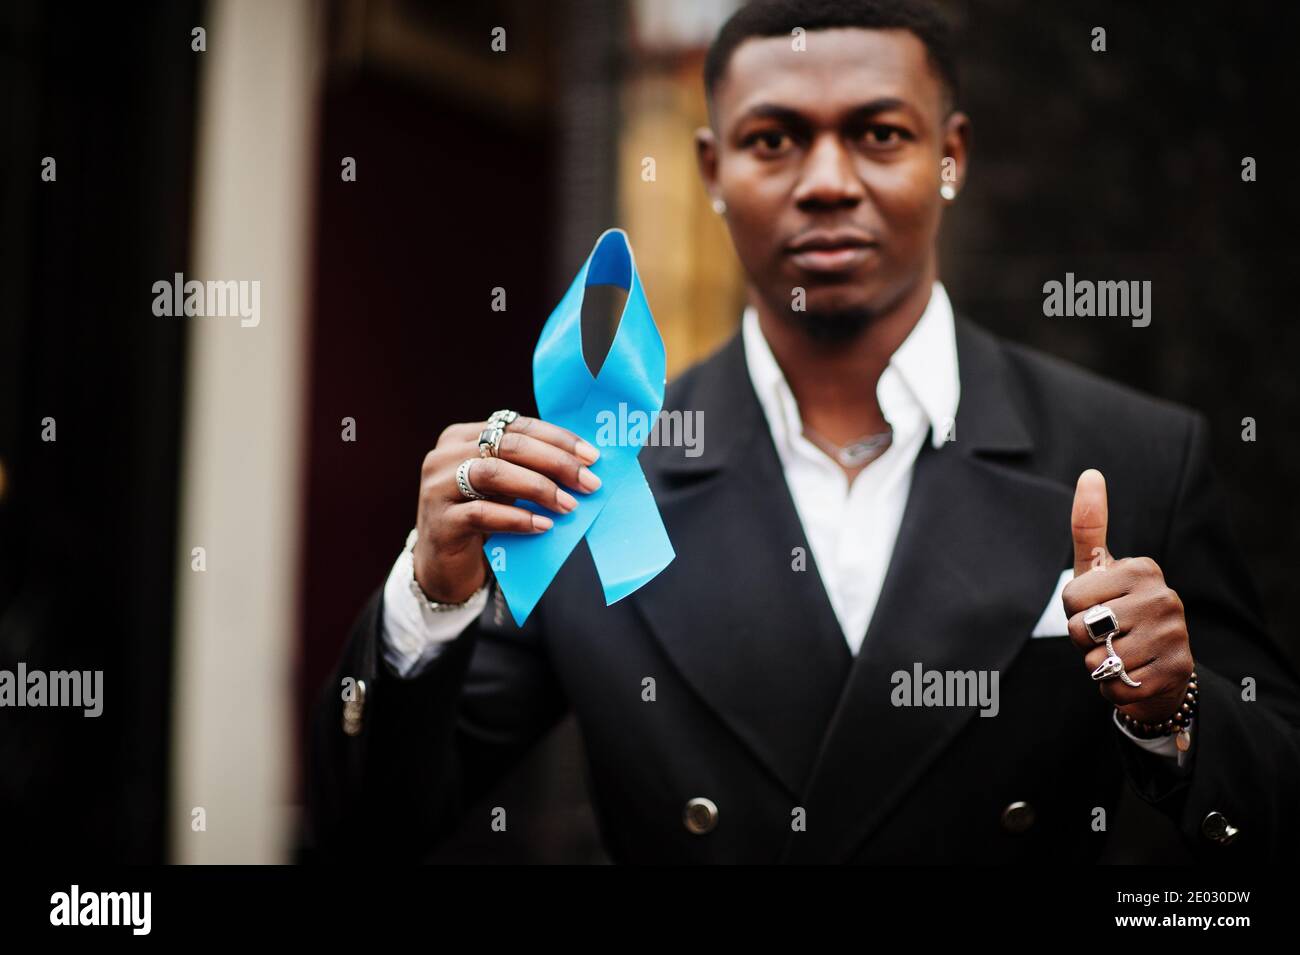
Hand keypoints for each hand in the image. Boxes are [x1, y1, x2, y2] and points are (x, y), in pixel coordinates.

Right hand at [413, 416, 601, 602]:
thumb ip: (529, 468)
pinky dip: (517, 517)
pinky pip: (482, 513)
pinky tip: (543, 525)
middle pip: (507, 446)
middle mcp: (445, 455)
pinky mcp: (440, 522)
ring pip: (493, 473)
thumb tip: (583, 463)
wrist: (444, 566)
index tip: (592, 457)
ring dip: (538, 488)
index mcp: (462, 437)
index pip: (516, 426)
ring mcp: (437, 487)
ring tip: (569, 505)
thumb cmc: (481, 518)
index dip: (557, 439)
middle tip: (589, 483)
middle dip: (555, 463)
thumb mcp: (504, 486)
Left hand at [1061, 469, 1194, 723]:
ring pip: (1098, 660)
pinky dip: (1112, 688)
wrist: (1157, 667)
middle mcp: (1165, 597)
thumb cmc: (1116, 611)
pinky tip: (1131, 675)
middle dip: (1083, 641)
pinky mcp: (1176, 671)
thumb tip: (1090, 473)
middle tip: (1107, 637)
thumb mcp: (1099, 570)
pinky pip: (1115, 686)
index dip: (1073, 612)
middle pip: (1081, 629)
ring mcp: (1175, 635)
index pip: (1071, 597)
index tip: (1096, 609)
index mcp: (1143, 568)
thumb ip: (1090, 526)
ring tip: (1119, 655)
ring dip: (1097, 666)